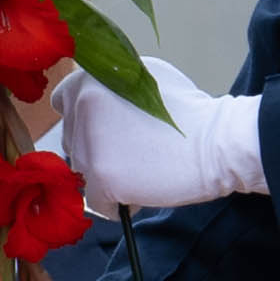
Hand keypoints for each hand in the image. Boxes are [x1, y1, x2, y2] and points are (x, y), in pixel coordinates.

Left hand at [57, 73, 267, 213]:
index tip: (105, 129)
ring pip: (82, 171)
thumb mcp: (142, 78)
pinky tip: (142, 189)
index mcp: (89, 81)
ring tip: (142, 169)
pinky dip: (116, 202)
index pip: (62, 103)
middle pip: (72, 140)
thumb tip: (89, 98)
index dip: (83, 119)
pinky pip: (96, 200)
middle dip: (96, 150)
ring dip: (106, 176)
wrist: (217, 142)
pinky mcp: (102, 178)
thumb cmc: (188, 111)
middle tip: (134, 151)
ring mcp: (89, 144)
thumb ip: (109, 86)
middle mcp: (82, 109)